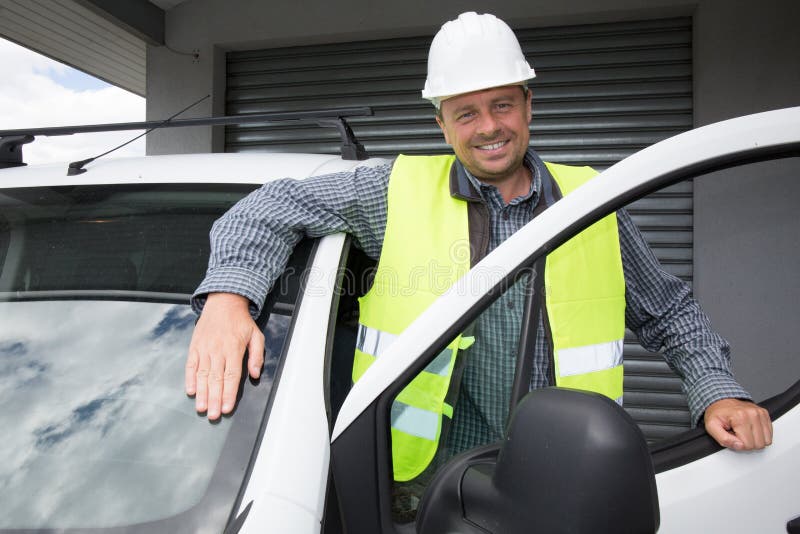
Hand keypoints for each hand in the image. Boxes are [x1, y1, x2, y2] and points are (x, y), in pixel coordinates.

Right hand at [185, 293, 264, 419]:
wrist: (223, 302)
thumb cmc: (240, 321)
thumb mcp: (256, 335)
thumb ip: (257, 356)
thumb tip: (256, 373)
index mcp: (234, 348)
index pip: (232, 376)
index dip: (229, 394)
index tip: (227, 408)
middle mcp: (218, 350)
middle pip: (216, 379)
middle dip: (215, 399)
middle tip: (213, 415)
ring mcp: (205, 348)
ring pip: (203, 375)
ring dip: (202, 393)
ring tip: (202, 408)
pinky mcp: (195, 346)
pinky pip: (191, 365)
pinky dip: (190, 379)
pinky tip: (191, 391)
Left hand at [704, 398, 772, 450]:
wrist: (721, 401)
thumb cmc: (717, 414)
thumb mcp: (711, 427)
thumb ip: (723, 439)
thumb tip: (739, 446)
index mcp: (740, 417)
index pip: (747, 444)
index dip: (738, 444)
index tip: (732, 436)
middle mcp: (753, 414)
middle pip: (759, 444)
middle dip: (747, 443)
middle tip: (737, 434)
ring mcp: (760, 413)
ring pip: (766, 441)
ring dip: (754, 440)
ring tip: (743, 431)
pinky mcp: (765, 414)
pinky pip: (769, 434)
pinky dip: (760, 435)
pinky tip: (750, 429)